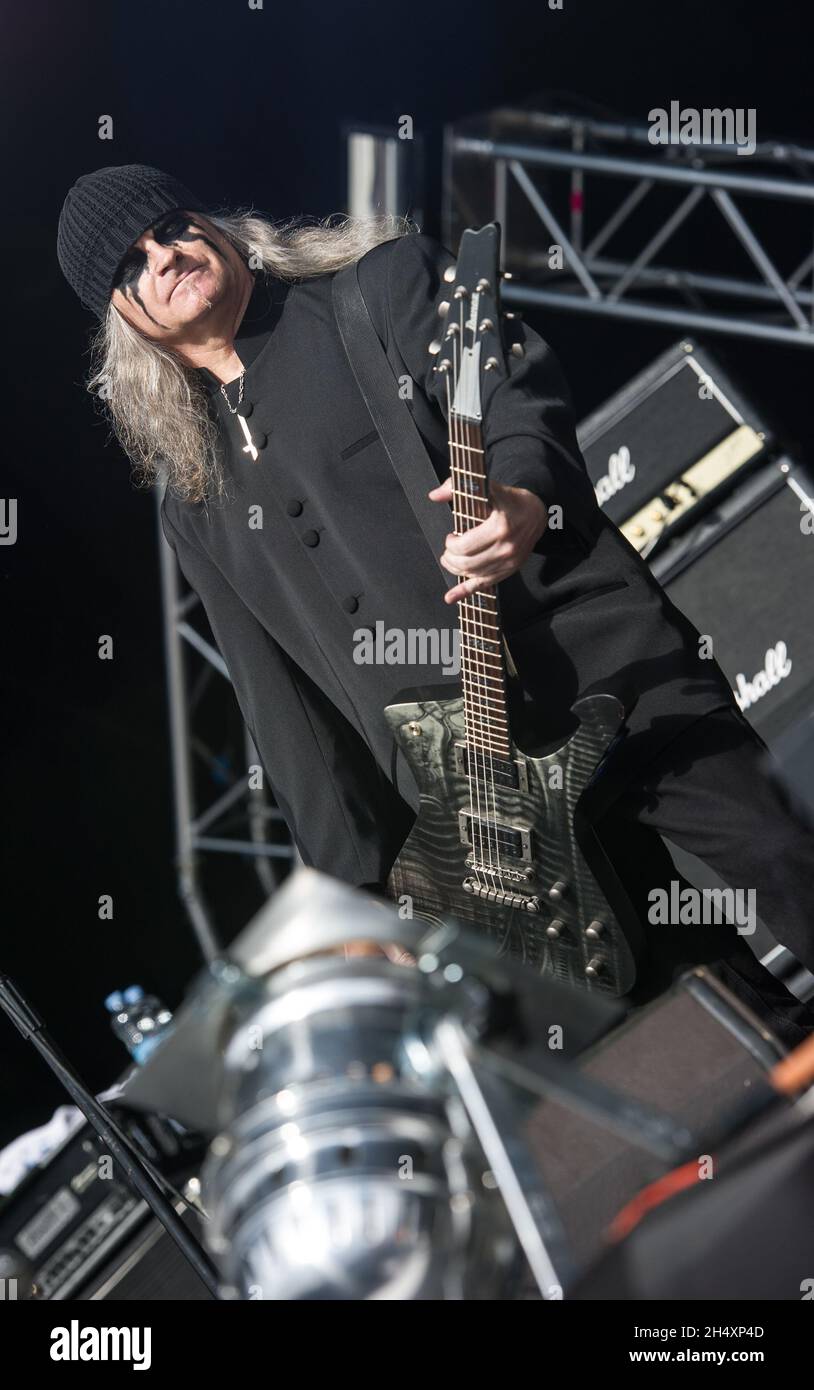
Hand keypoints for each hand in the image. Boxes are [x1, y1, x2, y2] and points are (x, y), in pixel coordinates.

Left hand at [429, 478, 547, 604]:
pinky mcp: (510, 570)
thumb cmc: (511, 500)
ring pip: (473, 575)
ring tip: (450, 560)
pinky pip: (485, 585)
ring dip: (455, 569)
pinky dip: (465, 592)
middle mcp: (506, 548)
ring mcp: (509, 562)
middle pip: (467, 563)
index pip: (465, 546)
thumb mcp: (489, 488)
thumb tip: (434, 496)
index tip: (450, 536)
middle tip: (448, 550)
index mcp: (500, 528)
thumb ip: (459, 488)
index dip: (451, 544)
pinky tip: (450, 597)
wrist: (537, 512)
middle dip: (450, 558)